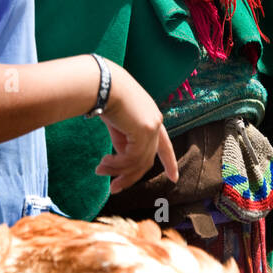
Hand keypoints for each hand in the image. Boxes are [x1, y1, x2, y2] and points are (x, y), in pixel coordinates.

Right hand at [94, 61, 177, 194]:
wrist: (102, 83)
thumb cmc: (105, 98)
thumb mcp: (117, 124)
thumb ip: (124, 141)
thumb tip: (123, 161)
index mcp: (152, 118)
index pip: (165, 145)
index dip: (169, 162)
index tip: (174, 177)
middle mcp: (156, 123)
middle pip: (147, 159)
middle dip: (129, 176)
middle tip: (114, 189)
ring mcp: (152, 126)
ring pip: (138, 162)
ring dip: (117, 170)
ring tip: (99, 170)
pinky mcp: (144, 130)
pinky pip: (131, 158)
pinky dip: (116, 165)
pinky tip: (103, 163)